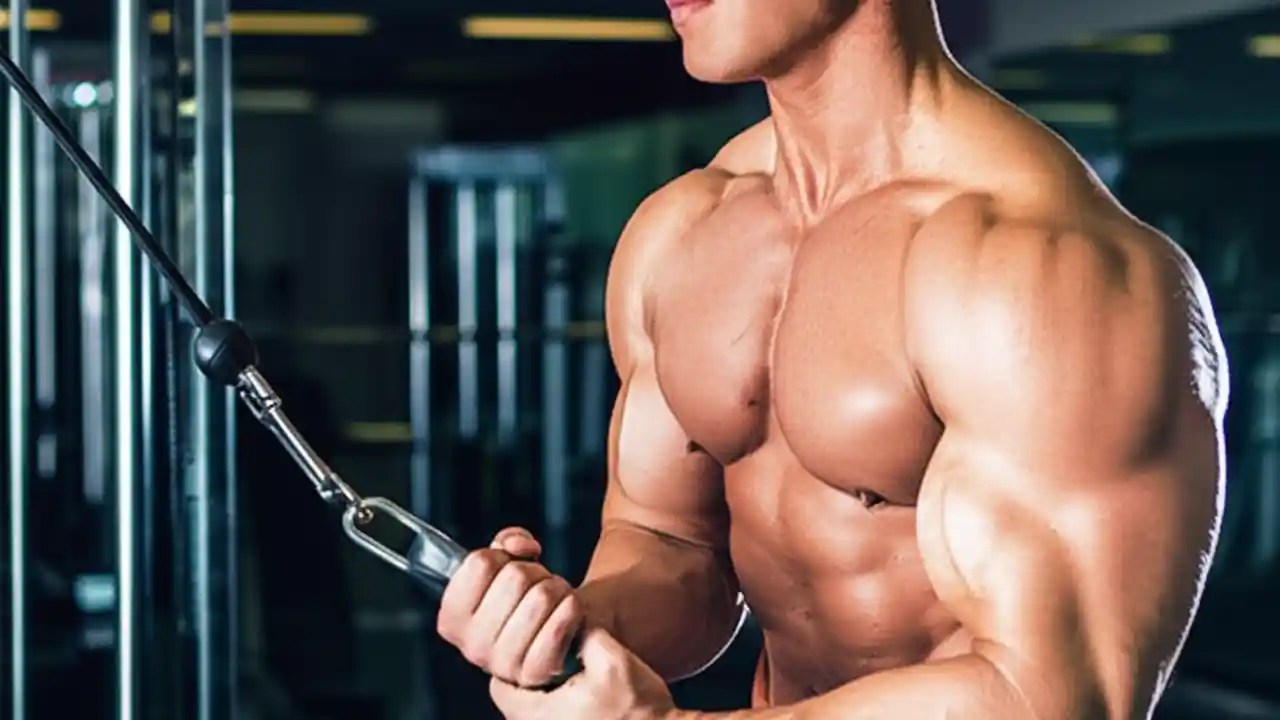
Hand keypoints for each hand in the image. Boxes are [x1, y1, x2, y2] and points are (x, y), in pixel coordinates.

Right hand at [438, 527, 584, 687]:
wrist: (556, 637)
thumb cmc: (523, 597)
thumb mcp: (505, 562)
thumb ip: (506, 541)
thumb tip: (519, 546)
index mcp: (452, 619)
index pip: (480, 563)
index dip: (502, 556)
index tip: (508, 568)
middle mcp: (472, 647)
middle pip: (514, 577)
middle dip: (534, 571)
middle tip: (537, 584)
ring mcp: (503, 664)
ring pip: (541, 597)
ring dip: (557, 587)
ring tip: (554, 598)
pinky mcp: (537, 673)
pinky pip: (559, 626)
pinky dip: (571, 608)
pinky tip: (569, 611)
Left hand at [490, 627, 675, 719]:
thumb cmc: (638, 708)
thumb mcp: (611, 659)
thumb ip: (583, 633)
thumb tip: (566, 614)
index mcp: (537, 714)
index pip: (500, 681)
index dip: (513, 654)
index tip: (532, 638)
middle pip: (513, 695)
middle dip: (527, 669)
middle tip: (548, 649)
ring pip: (529, 708)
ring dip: (542, 686)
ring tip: (565, 668)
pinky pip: (548, 718)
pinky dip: (555, 701)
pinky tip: (578, 687)